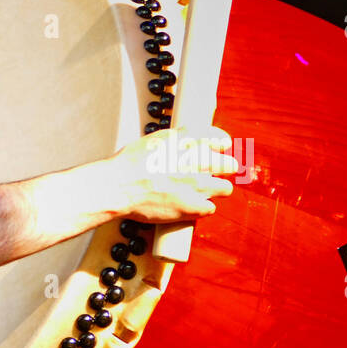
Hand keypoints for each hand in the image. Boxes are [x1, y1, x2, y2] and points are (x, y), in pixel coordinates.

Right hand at [101, 128, 238, 222]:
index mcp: (189, 141)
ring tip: (205, 192)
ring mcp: (198, 185)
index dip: (222, 145)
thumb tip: (188, 139)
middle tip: (218, 173)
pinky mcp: (192, 206)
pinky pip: (210, 208)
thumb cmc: (128, 164)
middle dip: (224, 168)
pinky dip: (202, 208)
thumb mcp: (153, 140)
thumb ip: (175, 139)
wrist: (117, 187)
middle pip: (229, 164)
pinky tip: (192, 206)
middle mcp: (198, 161)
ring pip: (225, 188)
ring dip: (217, 190)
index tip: (222, 149)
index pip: (220, 139)